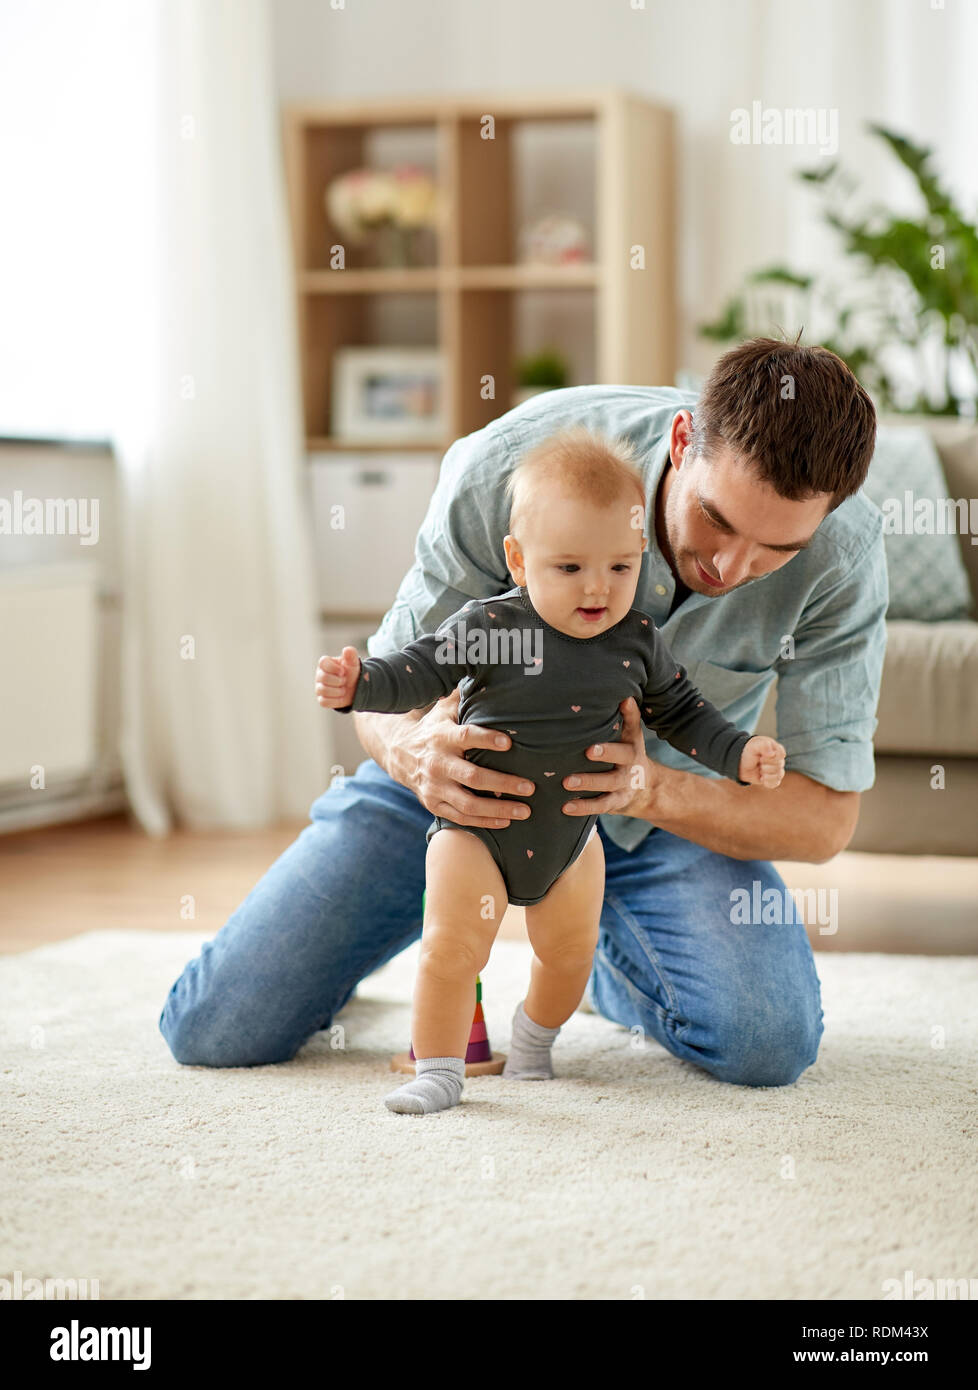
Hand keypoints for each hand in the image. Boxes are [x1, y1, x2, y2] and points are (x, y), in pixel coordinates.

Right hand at [315, 647, 360, 708]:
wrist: (356, 688)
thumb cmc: (352, 673)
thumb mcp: (353, 663)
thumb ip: (351, 655)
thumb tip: (347, 650)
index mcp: (325, 664)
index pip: (323, 663)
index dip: (334, 668)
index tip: (343, 671)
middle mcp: (320, 675)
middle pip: (323, 678)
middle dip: (338, 681)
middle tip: (345, 680)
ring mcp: (319, 687)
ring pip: (323, 690)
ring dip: (338, 691)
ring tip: (344, 689)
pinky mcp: (322, 699)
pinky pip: (324, 702)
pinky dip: (335, 700)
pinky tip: (341, 697)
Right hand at [392, 687, 536, 829]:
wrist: (399, 753)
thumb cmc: (435, 727)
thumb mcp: (445, 709)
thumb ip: (465, 696)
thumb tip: (491, 671)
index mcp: (443, 737)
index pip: (467, 737)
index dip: (487, 739)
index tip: (509, 742)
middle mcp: (438, 763)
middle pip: (473, 777)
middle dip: (504, 783)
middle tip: (531, 787)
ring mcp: (435, 787)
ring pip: (469, 804)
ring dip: (499, 809)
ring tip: (526, 811)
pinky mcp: (434, 805)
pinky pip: (462, 818)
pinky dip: (485, 822)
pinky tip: (507, 821)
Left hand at [561, 697, 658, 817]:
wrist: (647, 789)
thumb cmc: (624, 754)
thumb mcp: (627, 735)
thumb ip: (619, 717)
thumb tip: (613, 692)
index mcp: (631, 740)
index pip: (633, 724)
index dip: (629, 713)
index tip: (623, 701)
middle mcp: (631, 760)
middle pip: (621, 755)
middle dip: (606, 752)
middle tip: (588, 750)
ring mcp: (624, 783)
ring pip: (608, 783)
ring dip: (588, 782)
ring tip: (567, 782)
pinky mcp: (617, 801)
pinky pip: (601, 805)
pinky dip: (583, 807)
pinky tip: (566, 806)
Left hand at [738, 735, 785, 788]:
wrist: (742, 764)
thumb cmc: (749, 753)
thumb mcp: (753, 746)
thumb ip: (763, 746)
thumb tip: (772, 754)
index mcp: (776, 749)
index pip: (781, 754)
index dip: (770, 757)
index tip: (761, 756)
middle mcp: (779, 759)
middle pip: (779, 765)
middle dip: (766, 764)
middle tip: (759, 762)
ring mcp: (777, 770)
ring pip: (779, 775)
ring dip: (766, 773)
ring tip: (760, 769)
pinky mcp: (773, 779)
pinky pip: (776, 783)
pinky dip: (768, 782)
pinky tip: (761, 778)